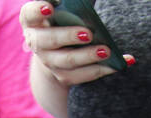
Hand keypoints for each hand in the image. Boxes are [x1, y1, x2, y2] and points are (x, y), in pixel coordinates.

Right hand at [19, 1, 133, 86]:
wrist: (57, 51)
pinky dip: (104, 69)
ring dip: (88, 56)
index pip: (29, 14)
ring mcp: (49, 62)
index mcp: (32, 20)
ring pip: (67, 61)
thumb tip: (83, 0)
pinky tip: (121, 63)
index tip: (50, 7)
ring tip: (106, 51)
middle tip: (88, 33)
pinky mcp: (63, 77)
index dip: (38, 10)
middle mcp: (36, 42)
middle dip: (68, 36)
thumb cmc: (62, 20)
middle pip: (49, 41)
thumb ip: (70, 3)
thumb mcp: (62, 9)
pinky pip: (83, 75)